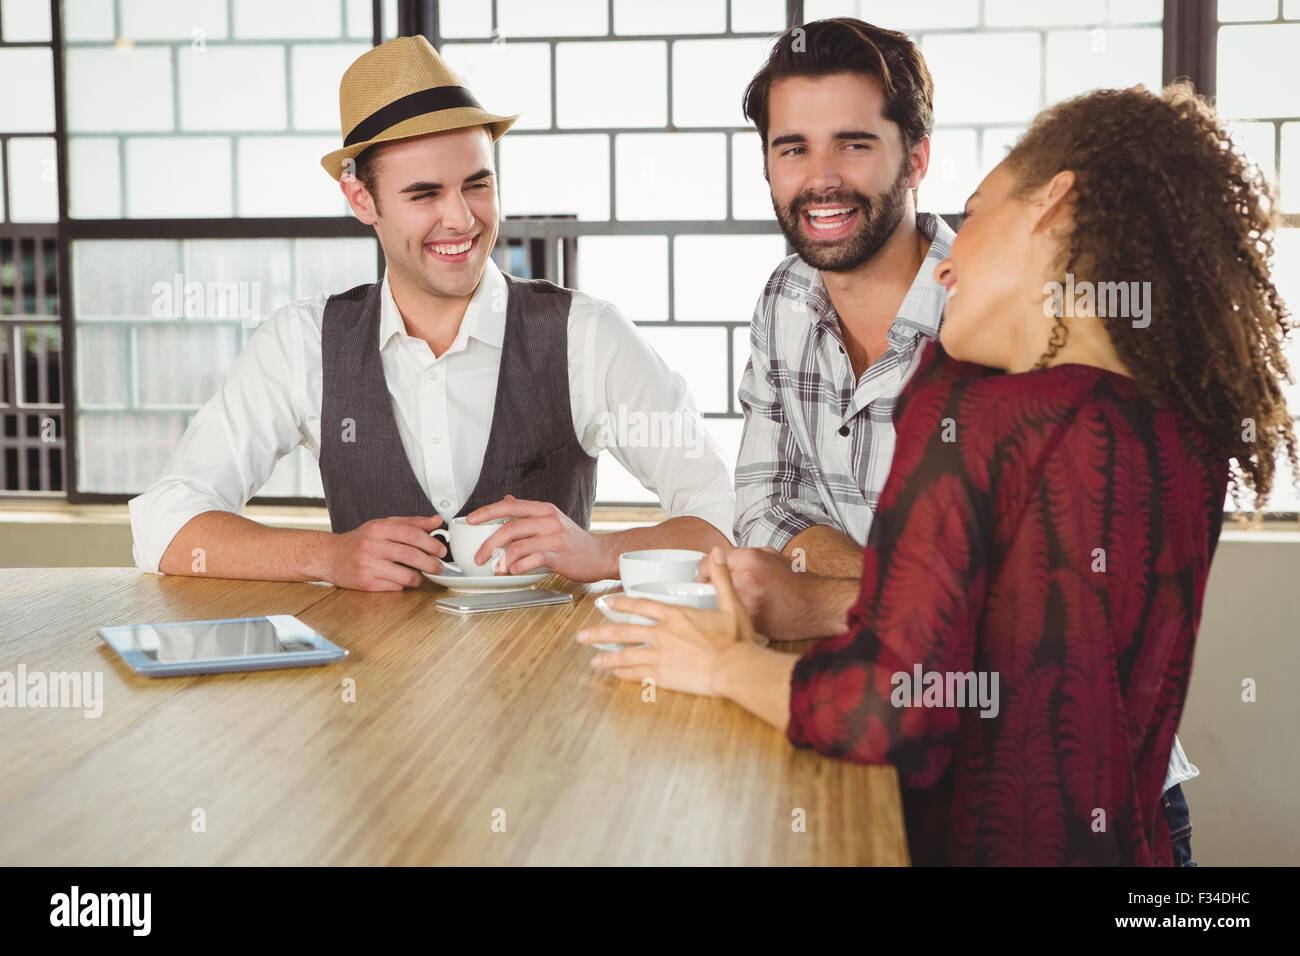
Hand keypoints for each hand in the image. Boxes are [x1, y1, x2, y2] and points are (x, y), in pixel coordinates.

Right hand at [327, 515, 445, 589]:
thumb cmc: (360, 541)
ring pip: (406, 575)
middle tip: (439, 567)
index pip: (412, 534)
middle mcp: (372, 545)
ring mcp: (368, 565)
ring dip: (420, 578)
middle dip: (431, 563)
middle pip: (412, 556)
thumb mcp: (383, 525)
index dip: (431, 543)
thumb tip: (436, 520)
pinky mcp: (366, 583)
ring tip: (423, 575)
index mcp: (379, 528)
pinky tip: (403, 580)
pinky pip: (395, 587)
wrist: (330, 556)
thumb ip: (411, 523)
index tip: (441, 550)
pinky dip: (404, 585)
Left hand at [466, 495, 613, 581]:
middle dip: (488, 543)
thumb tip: (506, 500)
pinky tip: (514, 571)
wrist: (601, 554)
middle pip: (509, 527)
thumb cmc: (574, 540)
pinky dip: (518, 567)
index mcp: (543, 510)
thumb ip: (528, 512)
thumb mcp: (551, 519)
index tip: (471, 520)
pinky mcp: (559, 555)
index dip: (487, 511)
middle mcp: (548, 520)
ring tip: (495, 569)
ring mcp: (554, 538)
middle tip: (479, 556)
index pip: (509, 506)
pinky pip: (532, 560)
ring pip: (518, 545)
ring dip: (501, 560)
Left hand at [578, 548, 758, 695]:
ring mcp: (661, 656)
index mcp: (676, 615)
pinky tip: (615, 674)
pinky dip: (623, 674)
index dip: (621, 604)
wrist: (737, 669)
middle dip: (600, 634)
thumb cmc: (736, 640)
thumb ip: (721, 578)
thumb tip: (717, 552)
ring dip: (607, 658)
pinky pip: (637, 674)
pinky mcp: (664, 676)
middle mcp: (663, 635)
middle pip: (623, 632)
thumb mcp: (731, 603)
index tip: (606, 604)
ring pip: (625, 656)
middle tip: (583, 637)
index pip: (641, 606)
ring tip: (593, 661)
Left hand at [697, 546, 851, 640]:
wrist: (818, 605)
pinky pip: (730, 620)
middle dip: (709, 591)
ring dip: (718, 608)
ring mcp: (748, 600)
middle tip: (714, 595)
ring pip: (717, 604)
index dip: (703, 572)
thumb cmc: (796, 583)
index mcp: (750, 558)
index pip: (708, 562)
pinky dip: (732, 622)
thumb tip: (717, 558)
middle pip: (709, 585)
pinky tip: (741, 621)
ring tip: (728, 609)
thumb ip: (741, 555)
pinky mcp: (752, 621)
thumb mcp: (770, 556)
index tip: (703, 579)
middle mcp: (746, 576)